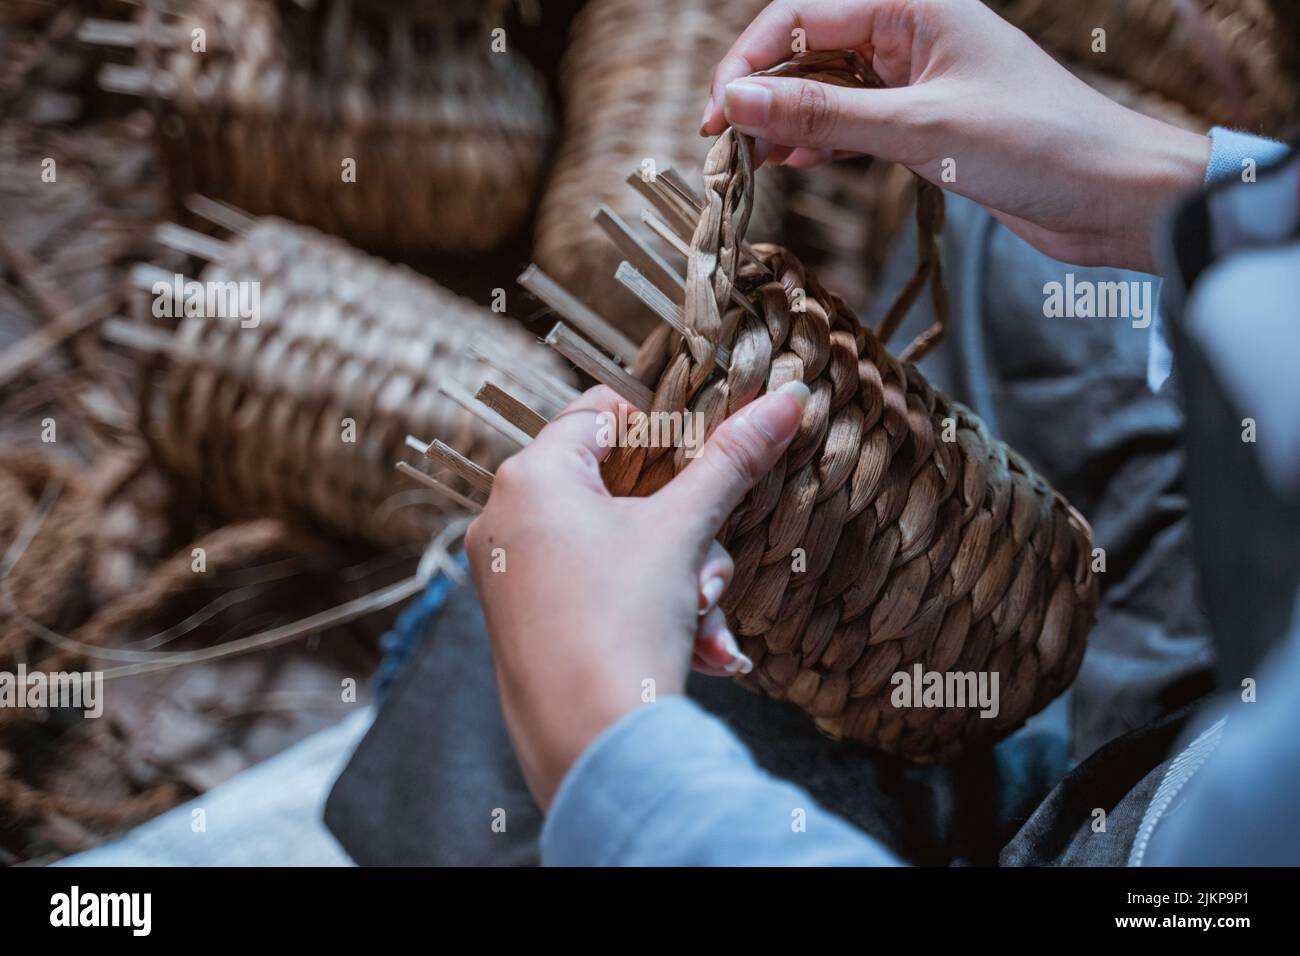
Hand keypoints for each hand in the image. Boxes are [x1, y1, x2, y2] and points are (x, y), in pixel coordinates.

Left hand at [465, 382, 809, 808]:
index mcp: (531, 476)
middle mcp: (507, 518)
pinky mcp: (525, 622)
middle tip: (710, 566)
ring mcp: (511, 574)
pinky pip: (598, 591)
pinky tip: (698, 652)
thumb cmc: (621, 624)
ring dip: (680, 581)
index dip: (662, 427)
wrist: (589, 745)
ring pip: (618, 548)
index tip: (706, 453)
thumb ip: (732, 459)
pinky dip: (650, 611)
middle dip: (686, 531)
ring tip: (709, 625)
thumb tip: (786, 400)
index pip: (600, 413)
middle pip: (618, 489)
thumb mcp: (685, 530)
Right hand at [700, 0, 1209, 272]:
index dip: (748, 62)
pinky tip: (787, 167)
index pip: (802, 14)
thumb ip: (824, 115)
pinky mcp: (922, 125)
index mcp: (914, 4)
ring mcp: (915, 80)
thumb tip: (737, 101)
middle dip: (760, 93)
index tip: (716, 117)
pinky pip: (850, 124)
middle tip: (722, 147)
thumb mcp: (920, 128)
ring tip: (745, 163)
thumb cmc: (1041, 144)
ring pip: (825, 90)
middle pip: (807, 49)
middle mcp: (910, 33)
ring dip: (783, 123)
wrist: (1116, 197)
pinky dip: (817, 145)